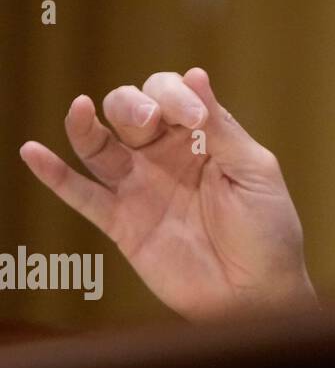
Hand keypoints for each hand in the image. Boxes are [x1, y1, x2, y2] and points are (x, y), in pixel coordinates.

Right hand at [19, 67, 316, 321]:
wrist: (256, 293)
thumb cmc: (268, 231)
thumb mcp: (255, 171)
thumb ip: (221, 129)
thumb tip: (195, 74)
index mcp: (204, 137)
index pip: (173, 95)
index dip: (176, 96)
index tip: (194, 119)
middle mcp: (167, 156)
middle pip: (130, 111)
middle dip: (133, 105)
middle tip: (150, 122)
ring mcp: (142, 188)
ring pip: (100, 146)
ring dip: (87, 126)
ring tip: (79, 109)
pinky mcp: (123, 222)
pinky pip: (82, 195)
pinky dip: (55, 175)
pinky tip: (33, 151)